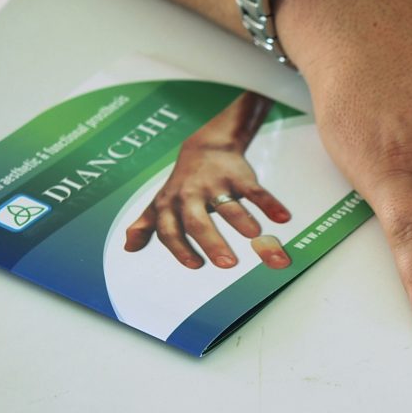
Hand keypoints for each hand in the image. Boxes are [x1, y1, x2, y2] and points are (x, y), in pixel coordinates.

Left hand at [124, 92, 292, 269]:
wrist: (205, 147)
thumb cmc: (182, 183)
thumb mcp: (160, 202)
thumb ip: (147, 224)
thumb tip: (129, 247)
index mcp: (171, 205)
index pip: (171, 230)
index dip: (180, 248)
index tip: (196, 265)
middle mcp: (191, 195)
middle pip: (198, 221)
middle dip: (212, 242)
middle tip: (227, 264)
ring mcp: (216, 185)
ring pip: (228, 204)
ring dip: (242, 220)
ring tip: (256, 236)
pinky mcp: (239, 176)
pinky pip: (255, 191)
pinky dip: (269, 204)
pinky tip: (282, 217)